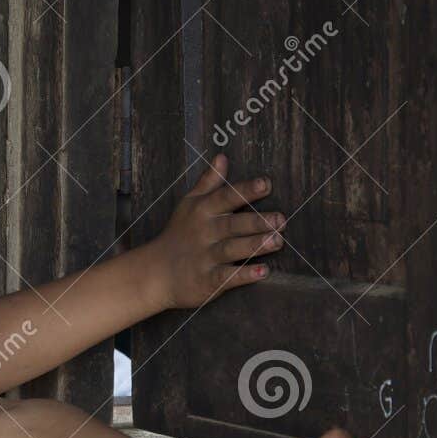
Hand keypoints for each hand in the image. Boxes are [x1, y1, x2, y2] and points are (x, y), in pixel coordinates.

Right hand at [147, 154, 283, 309]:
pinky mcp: (206, 280)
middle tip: (281, 219)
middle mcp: (204, 232)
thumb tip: (222, 157)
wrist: (155, 272)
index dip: (245, 191)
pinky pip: (227, 277)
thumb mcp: (189, 204)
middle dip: (257, 221)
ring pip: (232, 249)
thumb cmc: (178, 234)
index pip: (226, 197)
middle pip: (232, 224)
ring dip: (255, 245)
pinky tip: (263, 271)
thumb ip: (209, 182)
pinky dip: (244, 275)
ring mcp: (205, 257)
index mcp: (203, 211)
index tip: (265, 184)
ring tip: (278, 241)